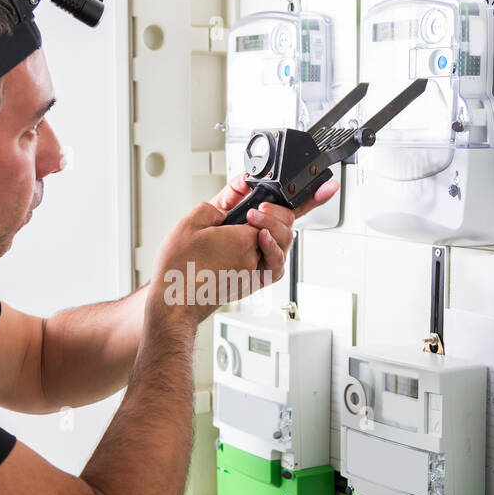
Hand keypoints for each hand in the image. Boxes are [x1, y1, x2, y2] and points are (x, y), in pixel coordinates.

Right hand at [149, 173, 340, 324]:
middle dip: (278, 213)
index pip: (275, 213)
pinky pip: (274, 267)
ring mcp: (254, 273)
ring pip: (284, 248)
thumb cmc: (178, 272)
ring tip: (260, 219)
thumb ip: (215, 205)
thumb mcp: (189, 224)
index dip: (281, 198)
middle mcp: (255, 258)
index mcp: (243, 239)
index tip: (319, 189)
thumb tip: (229, 201)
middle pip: (285, 229)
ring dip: (278, 231)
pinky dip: (274, 252)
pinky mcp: (250, 284)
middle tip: (259, 207)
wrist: (173, 305)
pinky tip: (265, 242)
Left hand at [207, 170, 339, 294]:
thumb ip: (237, 188)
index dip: (315, 196)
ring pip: (286, 238)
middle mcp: (273, 235)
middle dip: (278, 211)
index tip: (328, 186)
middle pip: (291, 219)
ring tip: (253, 219)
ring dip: (271, 225)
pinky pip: (277, 261)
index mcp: (267, 217)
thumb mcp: (221, 205)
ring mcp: (272, 253)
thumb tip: (249, 174)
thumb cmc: (209, 239)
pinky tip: (261, 237)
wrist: (195, 265)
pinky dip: (270, 247)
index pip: (296, 204)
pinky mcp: (267, 272)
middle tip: (260, 208)